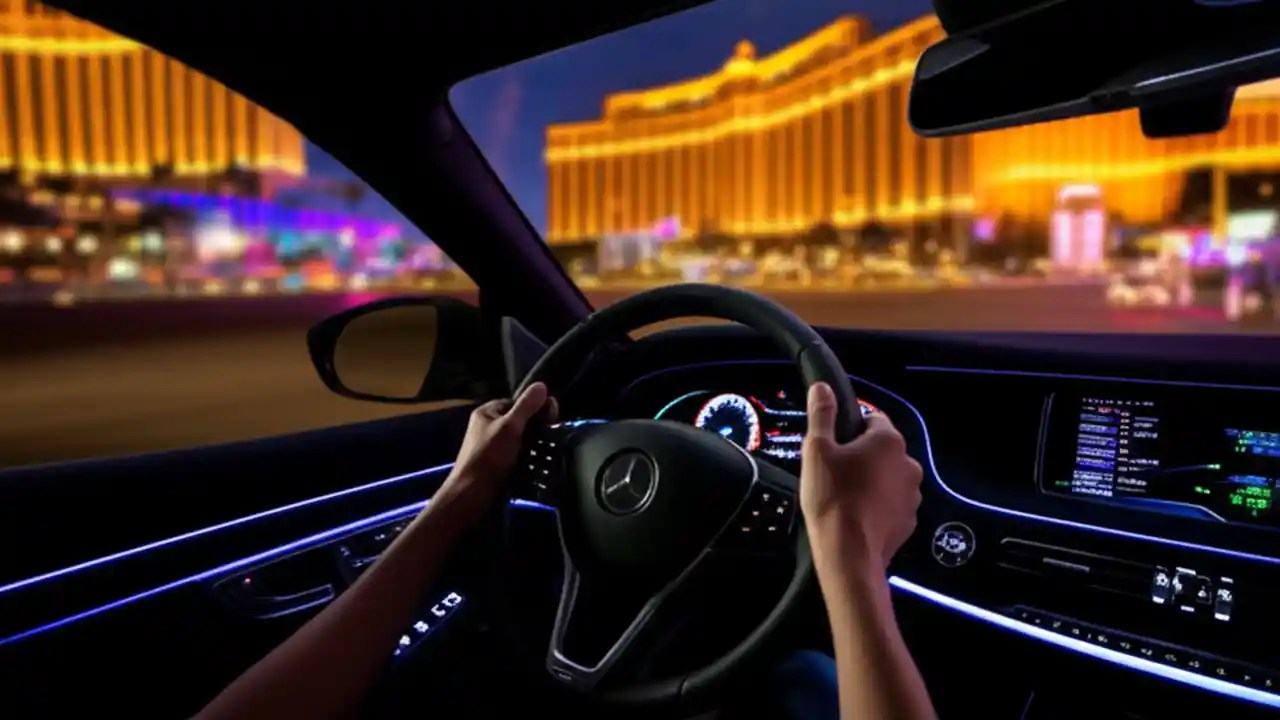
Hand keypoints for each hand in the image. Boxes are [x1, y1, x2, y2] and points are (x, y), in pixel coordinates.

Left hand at [433, 382, 556, 525]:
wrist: (472, 495)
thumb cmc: (488, 457)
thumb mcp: (509, 427)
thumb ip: (526, 406)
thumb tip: (542, 385)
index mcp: (487, 413)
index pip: (517, 402)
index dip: (535, 407)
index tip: (551, 417)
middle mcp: (489, 427)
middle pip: (521, 420)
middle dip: (537, 426)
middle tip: (550, 435)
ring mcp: (494, 447)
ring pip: (522, 438)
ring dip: (535, 443)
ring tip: (549, 449)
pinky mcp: (499, 464)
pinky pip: (519, 454)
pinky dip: (529, 456)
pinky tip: (540, 462)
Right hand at [800, 382, 921, 573]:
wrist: (849, 553)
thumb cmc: (831, 496)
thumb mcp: (817, 451)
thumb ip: (821, 415)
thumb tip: (823, 387)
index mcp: (888, 440)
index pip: (873, 419)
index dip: (850, 429)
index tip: (832, 446)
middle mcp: (908, 463)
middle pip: (882, 450)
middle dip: (862, 456)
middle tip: (834, 472)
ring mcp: (912, 494)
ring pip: (888, 477)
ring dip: (872, 481)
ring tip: (844, 497)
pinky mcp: (910, 521)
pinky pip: (892, 503)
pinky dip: (878, 505)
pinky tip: (857, 516)